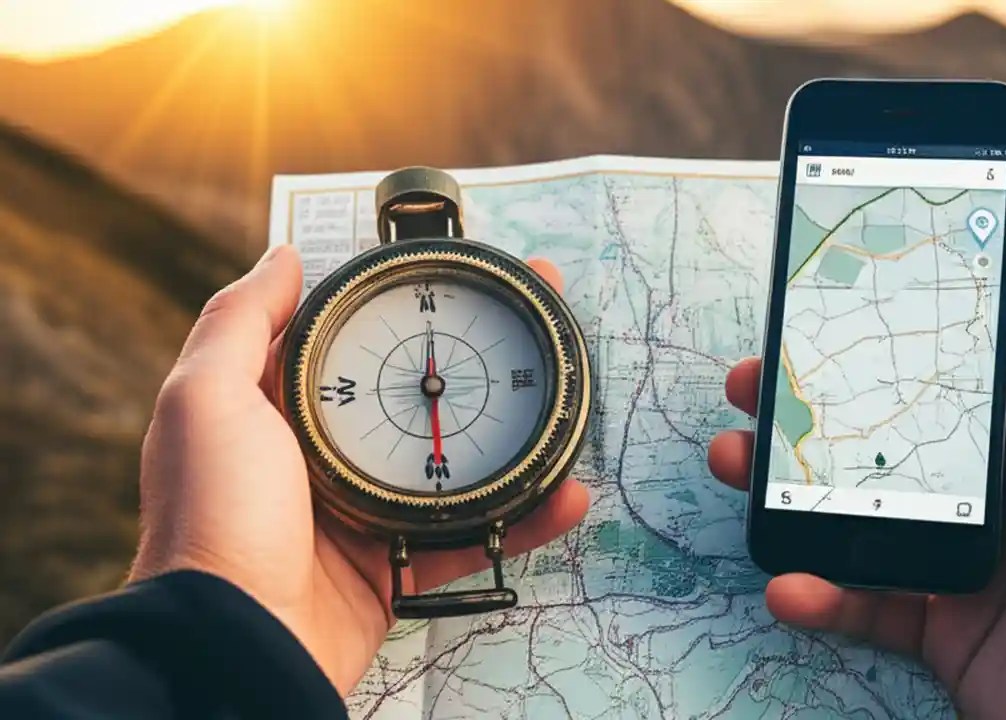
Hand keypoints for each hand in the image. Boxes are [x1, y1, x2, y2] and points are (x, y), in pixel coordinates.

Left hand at [128, 246, 588, 694]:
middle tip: (538, 325)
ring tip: (567, 404)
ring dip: (515, 438)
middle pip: (418, 394)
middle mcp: (323, 457)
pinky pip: (472, 536)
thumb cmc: (213, 513)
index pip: (351, 338)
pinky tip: (567, 495)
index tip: (463, 275)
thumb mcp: (206, 399)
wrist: (234, 641)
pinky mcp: (397, 569)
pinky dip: (522, 519)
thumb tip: (285, 254)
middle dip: (482, 361)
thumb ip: (241, 321)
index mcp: (279, 410)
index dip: (406, 303)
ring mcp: (365, 513)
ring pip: (456, 464)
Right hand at [708, 319, 1005, 718]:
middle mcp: (1000, 504)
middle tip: (755, 390)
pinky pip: (865, 605)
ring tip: (741, 467)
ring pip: (860, 518)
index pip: (952, 390)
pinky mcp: (944, 633)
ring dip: (795, 494)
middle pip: (889, 445)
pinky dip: (819, 595)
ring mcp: (966, 570)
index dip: (888, 358)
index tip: (827, 332)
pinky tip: (787, 583)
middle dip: (817, 416)